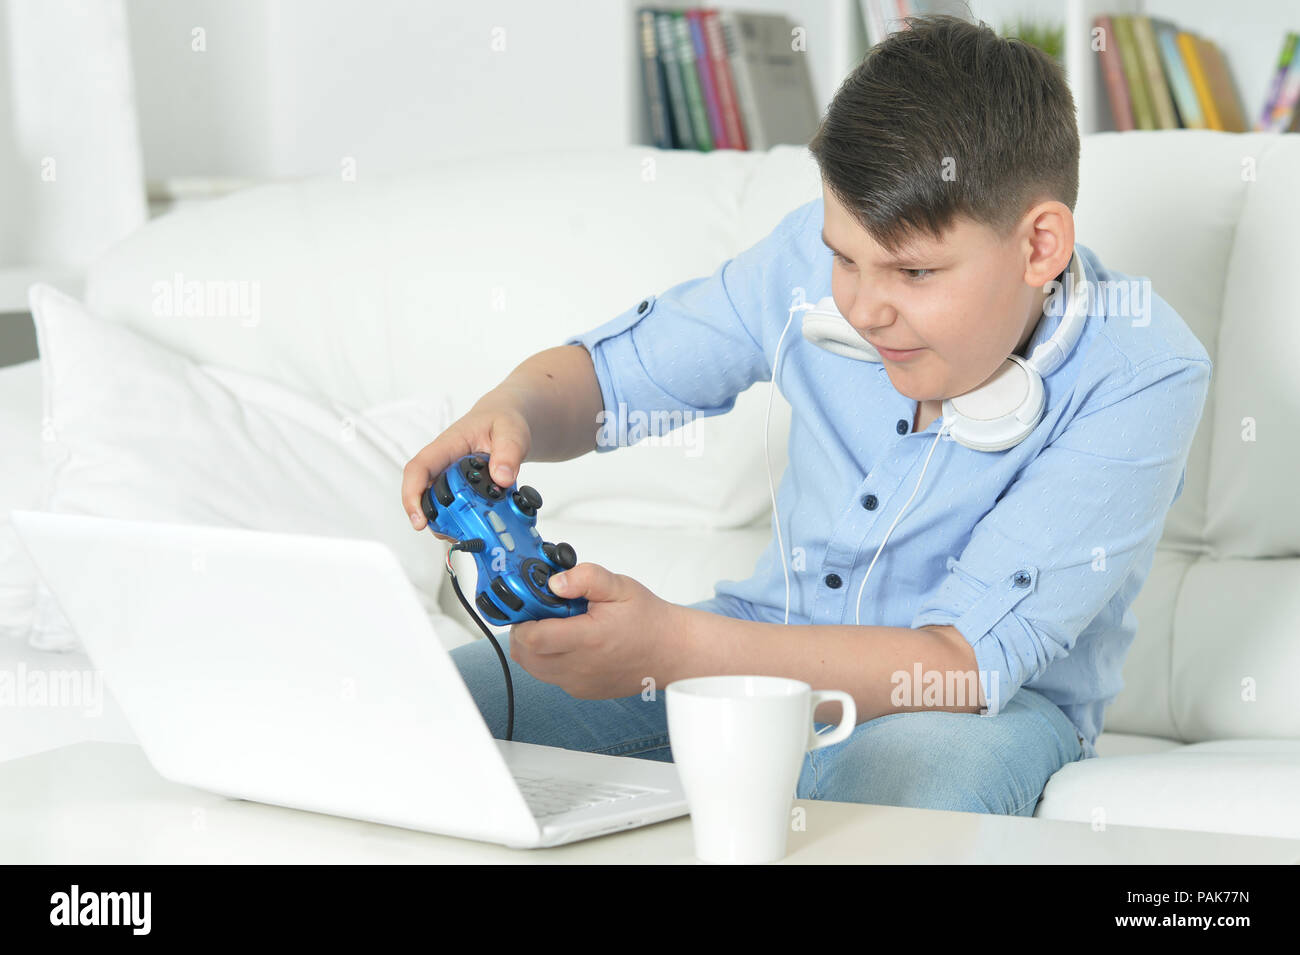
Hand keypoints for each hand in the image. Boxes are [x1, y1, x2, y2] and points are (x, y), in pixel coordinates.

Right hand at [400, 391, 531, 537]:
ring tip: (480, 528)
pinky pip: (459, 510)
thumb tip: (502, 478)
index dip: (412, 496)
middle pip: (426, 497)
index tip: (419, 520)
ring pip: (441, 508)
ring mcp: (450, 479)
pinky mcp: (461, 491)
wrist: (508, 422)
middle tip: (462, 531)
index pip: (418, 469)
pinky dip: (472, 520)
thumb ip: (509, 451)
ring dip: (457, 523)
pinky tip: (489, 521)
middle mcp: (443, 465)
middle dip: (439, 519)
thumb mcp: (511, 430)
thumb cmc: (503, 420)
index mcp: (447, 446)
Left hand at [508, 562, 685, 699]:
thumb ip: (585, 578)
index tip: (531, 603)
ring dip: (533, 646)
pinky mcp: (581, 691)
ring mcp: (579, 683)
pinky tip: (569, 642)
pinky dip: (549, 659)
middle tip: (541, 612)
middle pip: (525, 655)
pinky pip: (550, 676)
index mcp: (588, 639)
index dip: (523, 618)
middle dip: (524, 631)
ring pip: (533, 668)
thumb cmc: (647, 620)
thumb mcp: (620, 586)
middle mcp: (580, 667)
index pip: (533, 638)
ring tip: (556, 625)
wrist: (671, 651)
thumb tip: (555, 582)